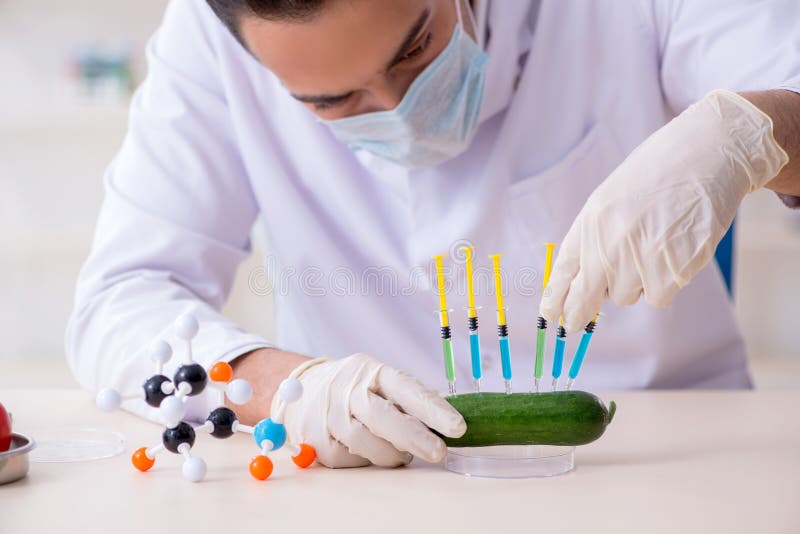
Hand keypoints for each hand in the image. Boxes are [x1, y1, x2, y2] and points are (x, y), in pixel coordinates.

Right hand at [273, 353, 465, 467]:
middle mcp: (348, 390)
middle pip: (384, 418)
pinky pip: (352, 460)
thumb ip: (410, 397)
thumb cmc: (355, 387)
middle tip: (439, 452)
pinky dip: (368, 459)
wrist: (303, 389)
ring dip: (392, 454)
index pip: (407, 389)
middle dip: (415, 438)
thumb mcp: (380, 380)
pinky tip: (369, 449)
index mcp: (372, 371)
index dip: (434, 409)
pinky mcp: (317, 442)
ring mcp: (330, 416)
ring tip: (401, 451)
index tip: (458, 426)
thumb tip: (448, 417)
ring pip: (369, 444)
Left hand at [541, 90, 788, 332]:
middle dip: (577, 315)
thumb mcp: (610, 201)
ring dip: (635, 284)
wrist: (706, 155)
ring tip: (653, 246)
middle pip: (585, 298)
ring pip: (625, 297)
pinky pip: (658, 297)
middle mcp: (609, 245)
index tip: (549, 316)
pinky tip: (674, 252)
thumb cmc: (657, 175)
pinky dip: (666, 283)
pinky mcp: (672, 272)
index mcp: (590, 224)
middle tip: (572, 325)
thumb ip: (595, 240)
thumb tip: (584, 283)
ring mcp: (640, 260)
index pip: (563, 272)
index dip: (554, 299)